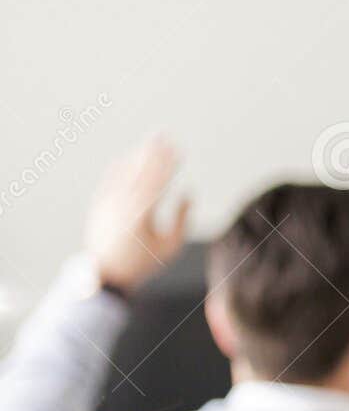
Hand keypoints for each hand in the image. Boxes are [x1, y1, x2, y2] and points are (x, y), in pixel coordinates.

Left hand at [85, 137, 189, 292]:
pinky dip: (120, 166)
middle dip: (153, 153)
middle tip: (164, 135)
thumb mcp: (170, 247)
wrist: (106, 274)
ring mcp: (108, 204)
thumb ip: (182, 220)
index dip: (169, 165)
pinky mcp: (99, 204)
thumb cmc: (142, 263)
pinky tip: (129, 156)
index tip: (179, 150)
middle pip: (140, 172)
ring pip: (124, 173)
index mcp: (141, 216)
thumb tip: (188, 194)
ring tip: (150, 141)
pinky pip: (110, 179)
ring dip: (138, 155)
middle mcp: (122, 206)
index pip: (158, 183)